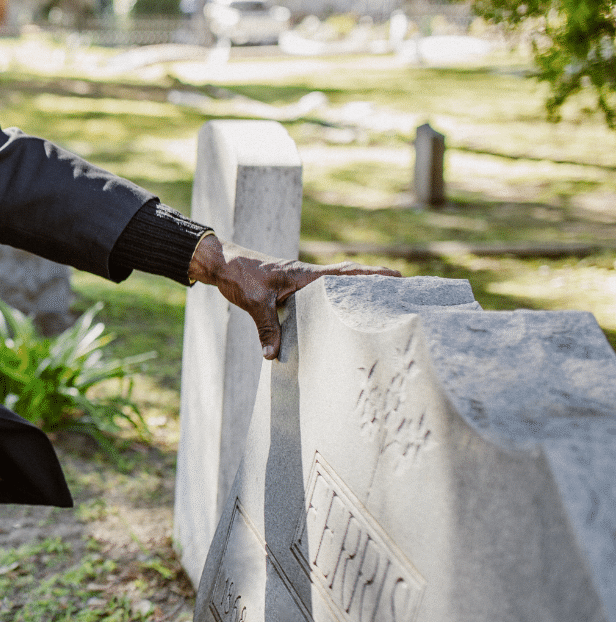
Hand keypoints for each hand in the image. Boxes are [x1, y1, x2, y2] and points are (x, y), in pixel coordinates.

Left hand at [188, 234, 400, 359]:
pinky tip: (335, 319)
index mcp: (305, 275)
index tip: (399, 276)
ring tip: (375, 309)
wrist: (222, 264)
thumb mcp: (255, 303)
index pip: (346, 272)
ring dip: (352, 295)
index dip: (372, 274)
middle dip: (372, 285)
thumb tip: (273, 356)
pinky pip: (317, 298)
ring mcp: (299, 284)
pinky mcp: (290, 291)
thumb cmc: (240, 276)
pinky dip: (330, 305)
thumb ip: (267, 328)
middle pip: (347, 279)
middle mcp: (307, 278)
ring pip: (333, 289)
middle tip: (399, 294)